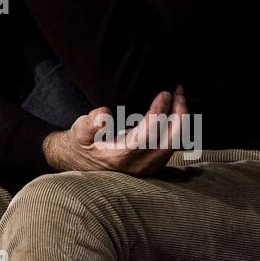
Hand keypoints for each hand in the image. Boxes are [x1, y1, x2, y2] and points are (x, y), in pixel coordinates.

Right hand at [43, 87, 189, 176]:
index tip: (164, 93)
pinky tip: (175, 112)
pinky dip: (178, 129)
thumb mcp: (78, 131)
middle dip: (180, 115)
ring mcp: (147, 168)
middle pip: (170, 141)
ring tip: (179, 98)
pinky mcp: (152, 166)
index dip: (160, 112)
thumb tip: (105, 114)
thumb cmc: (80, 143)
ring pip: (175, 145)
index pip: (149, 134)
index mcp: (120, 156)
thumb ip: (89, 123)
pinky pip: (172, 147)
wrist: (78, 162)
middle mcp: (138, 166)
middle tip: (179, 92)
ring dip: (181, 120)